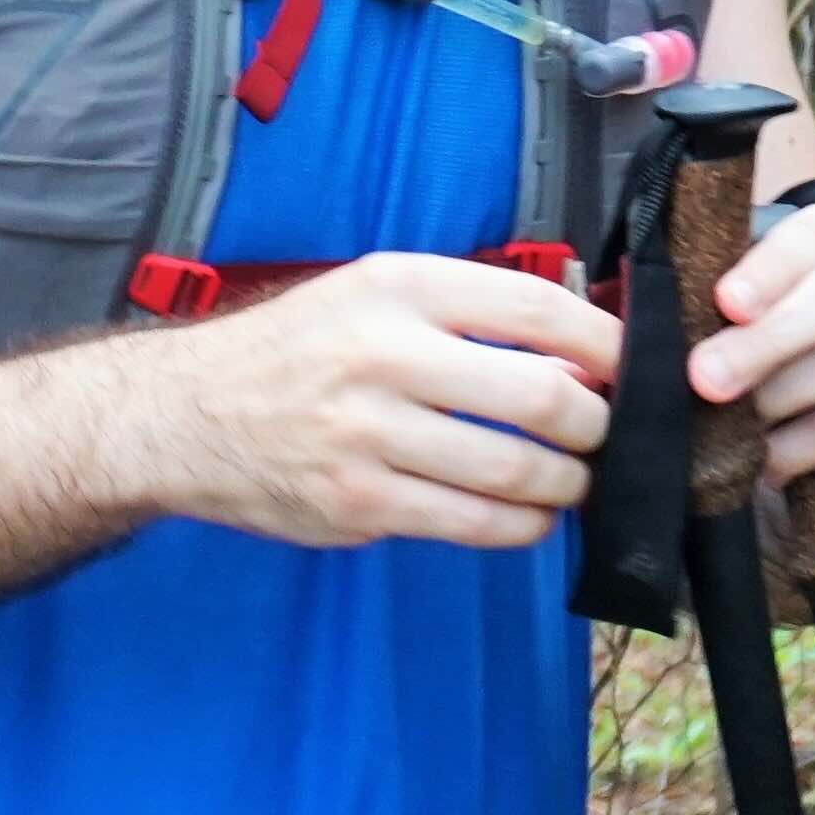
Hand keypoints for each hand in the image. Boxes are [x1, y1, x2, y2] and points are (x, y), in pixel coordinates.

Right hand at [123, 255, 623, 552]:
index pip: (538, 307)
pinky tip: (526, 516)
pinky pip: (475, 525)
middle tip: (599, 434)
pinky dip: (523, 527)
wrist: (185, 414)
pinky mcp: (359, 503)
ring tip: (569, 481)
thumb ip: (463, 310)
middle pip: (543, 395)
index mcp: (396, 288)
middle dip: (596, 425)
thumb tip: (583, 341)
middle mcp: (383, 354)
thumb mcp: (369, 293)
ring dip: (567, 484)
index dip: (606, 343)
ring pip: (517, 470)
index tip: (630, 368)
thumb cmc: (294, 352)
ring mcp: (368, 434)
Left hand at [695, 199, 814, 506]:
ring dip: (777, 396)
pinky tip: (766, 461)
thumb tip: (620, 314)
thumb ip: (697, 293)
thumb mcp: (740, 301)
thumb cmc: (769, 334)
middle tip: (704, 378)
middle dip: (766, 339)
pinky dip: (803, 446)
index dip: (770, 268)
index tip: (724, 301)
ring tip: (726, 423)